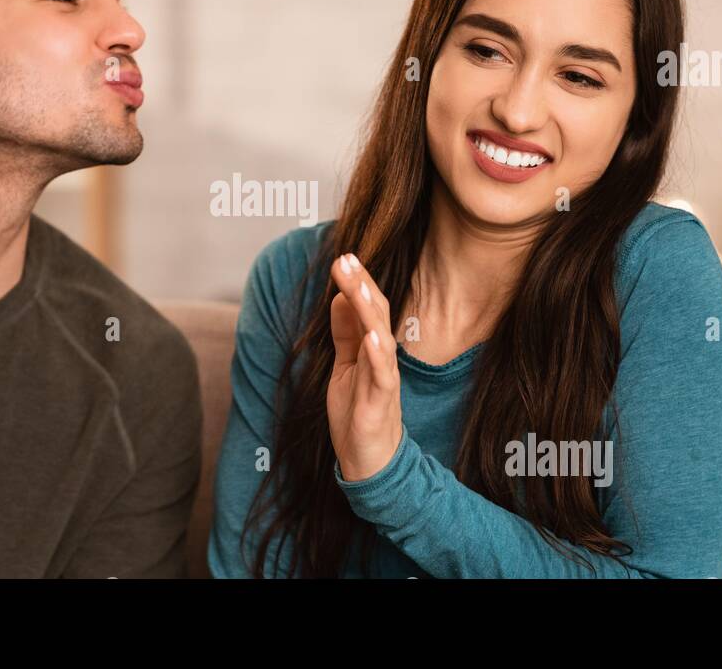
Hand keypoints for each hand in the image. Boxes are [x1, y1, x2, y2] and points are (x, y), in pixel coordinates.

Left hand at [327, 252, 402, 482]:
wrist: (370, 464)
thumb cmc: (358, 414)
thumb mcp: (344, 368)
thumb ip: (345, 335)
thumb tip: (339, 299)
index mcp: (372, 350)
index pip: (367, 308)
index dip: (357, 283)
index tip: (343, 257)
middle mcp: (381, 359)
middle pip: (376, 315)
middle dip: (361, 286)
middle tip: (346, 258)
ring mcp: (383, 380)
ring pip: (380, 338)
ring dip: (369, 311)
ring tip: (357, 285)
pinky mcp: (380, 404)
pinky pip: (383, 375)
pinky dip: (377, 353)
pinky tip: (371, 335)